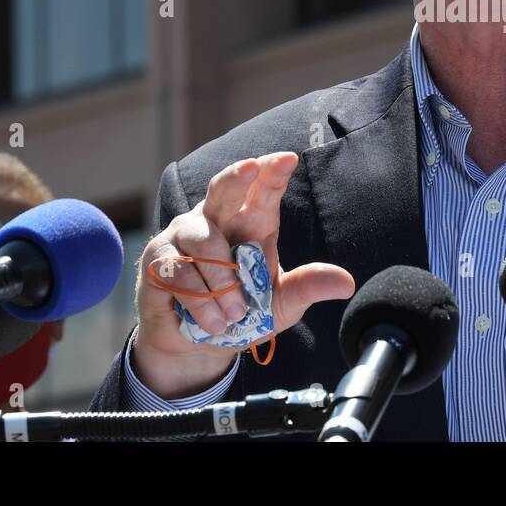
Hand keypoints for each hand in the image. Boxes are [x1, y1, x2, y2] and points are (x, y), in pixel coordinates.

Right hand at [132, 153, 354, 397]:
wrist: (196, 345)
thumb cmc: (241, 314)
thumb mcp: (279, 305)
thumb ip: (306, 289)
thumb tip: (346, 284)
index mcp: (250, 223)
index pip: (263, 190)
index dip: (272, 172)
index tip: (288, 159)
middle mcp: (216, 220)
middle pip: (222, 189)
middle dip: (236, 177)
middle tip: (251, 168)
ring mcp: (184, 236)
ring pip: (204, 241)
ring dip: (223, 281)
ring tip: (236, 314)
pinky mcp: (159, 259)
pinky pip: (180, 272)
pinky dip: (201, 301)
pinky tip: (213, 321)